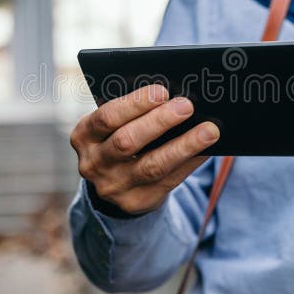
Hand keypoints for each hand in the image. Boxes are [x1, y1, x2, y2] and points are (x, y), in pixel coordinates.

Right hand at [70, 84, 219, 214]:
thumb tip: (175, 97)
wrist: (114, 183)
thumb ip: (133, 112)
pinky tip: (206, 150)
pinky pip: (168, 181)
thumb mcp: (114, 125)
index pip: (107, 117)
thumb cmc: (119, 138)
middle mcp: (94, 163)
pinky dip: (189, 163)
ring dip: (183, 145)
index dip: (135, 104)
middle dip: (159, 122)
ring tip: (209, 130)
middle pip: (127, 142)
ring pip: (152, 165)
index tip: (162, 91)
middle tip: (187, 106)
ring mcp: (113, 186)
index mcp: (84, 135)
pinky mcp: (136, 202)